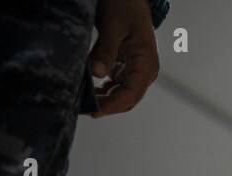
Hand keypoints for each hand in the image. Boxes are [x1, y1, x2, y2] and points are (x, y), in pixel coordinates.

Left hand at [90, 0, 160, 115]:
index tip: (95, 110)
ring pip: (122, 93)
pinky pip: (117, 83)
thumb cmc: (126, 5)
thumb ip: (106, 50)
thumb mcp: (113, 25)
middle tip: (85, 108)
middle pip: (128, 98)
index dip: (113, 105)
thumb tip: (97, 73)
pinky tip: (91, 88)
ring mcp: (136, 68)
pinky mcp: (127, 64)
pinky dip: (105, 89)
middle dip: (108, 106)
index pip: (131, 94)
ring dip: (106, 99)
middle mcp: (144, 70)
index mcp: (146, 64)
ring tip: (85, 99)